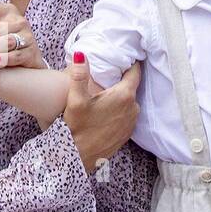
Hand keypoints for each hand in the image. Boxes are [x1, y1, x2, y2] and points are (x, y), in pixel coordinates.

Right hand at [62, 57, 140, 174]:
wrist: (77, 157)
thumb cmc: (77, 128)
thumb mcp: (75, 100)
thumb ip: (79, 75)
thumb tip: (81, 54)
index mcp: (124, 96)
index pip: (135, 72)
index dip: (130, 62)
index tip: (124, 56)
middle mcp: (133, 108)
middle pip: (131, 86)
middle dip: (122, 80)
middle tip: (109, 73)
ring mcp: (131, 122)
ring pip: (129, 101)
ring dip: (120, 96)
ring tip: (106, 92)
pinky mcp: (127, 133)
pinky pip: (126, 114)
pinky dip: (119, 110)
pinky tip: (106, 111)